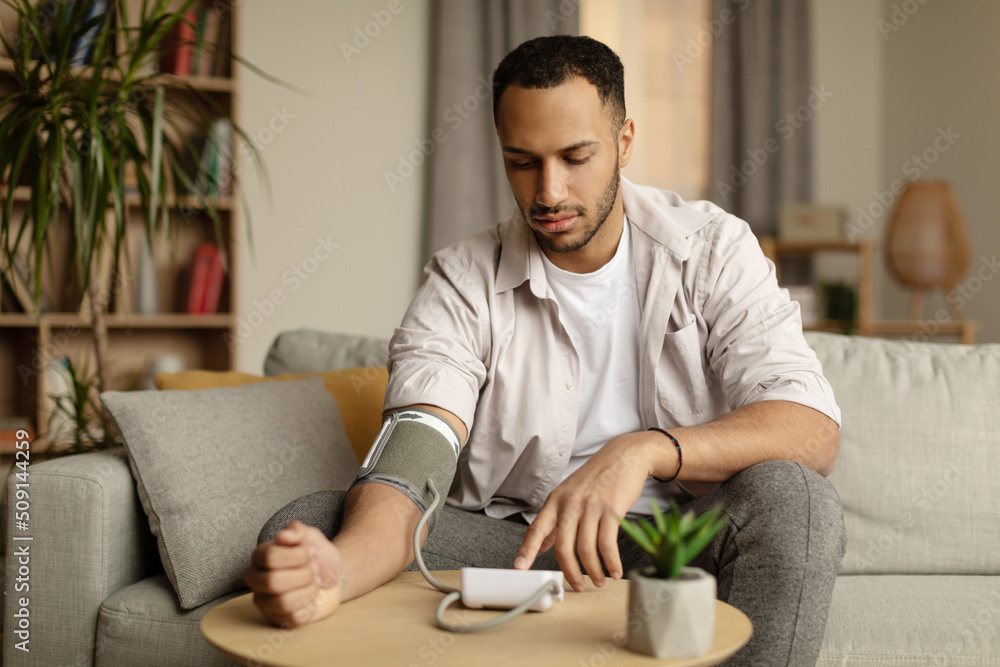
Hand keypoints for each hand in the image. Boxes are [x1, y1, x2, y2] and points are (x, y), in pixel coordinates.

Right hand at [244, 520, 344, 626]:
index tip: (311, 552)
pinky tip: (313, 596)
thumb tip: (282, 536)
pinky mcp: (279, 619)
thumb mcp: (310, 536)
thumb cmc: (317, 555)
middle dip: (303, 574)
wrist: (334, 575)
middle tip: (314, 569)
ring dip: (307, 589)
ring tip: (315, 582)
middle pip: (273, 582)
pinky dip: (310, 604)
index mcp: (260, 557)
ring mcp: (266, 602)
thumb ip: (296, 530)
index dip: (296, 555)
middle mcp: (257, 580)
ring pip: (282, 602)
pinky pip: (293, 617)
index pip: (269, 557)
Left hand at [513, 433, 651, 591]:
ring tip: (599, 580)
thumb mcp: (570, 493)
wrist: (624, 456)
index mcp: (556, 500)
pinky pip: (608, 543)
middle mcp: (570, 503)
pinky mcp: (612, 509)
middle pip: (564, 546)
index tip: (519, 567)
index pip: (537, 528)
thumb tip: (542, 545)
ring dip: (593, 571)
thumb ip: (556, 520)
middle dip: (570, 572)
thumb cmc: (596, 476)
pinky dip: (612, 562)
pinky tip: (615, 571)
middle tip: (576, 586)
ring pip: (586, 548)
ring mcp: (591, 506)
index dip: (527, 550)